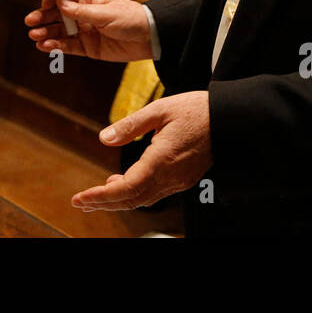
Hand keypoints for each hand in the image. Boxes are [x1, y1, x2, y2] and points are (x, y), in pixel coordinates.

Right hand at [25, 0, 153, 61]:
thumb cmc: (131, 18)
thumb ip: (81, 11)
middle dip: (43, 17)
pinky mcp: (88, 47)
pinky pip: (68, 47)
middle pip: (57, 14)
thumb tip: (59, 3)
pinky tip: (45, 46)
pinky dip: (56, 46)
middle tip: (31, 22)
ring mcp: (84, 31)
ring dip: (46, 33)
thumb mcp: (106, 13)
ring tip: (35, 36)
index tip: (44, 3)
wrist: (149, 38)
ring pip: (60, 31)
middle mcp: (83, 14)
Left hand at [72, 91, 211, 211]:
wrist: (230, 119)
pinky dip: (135, 193)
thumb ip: (130, 125)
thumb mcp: (160, 109)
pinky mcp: (184, 178)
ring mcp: (179, 180)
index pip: (126, 188)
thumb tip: (104, 138)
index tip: (81, 198)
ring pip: (143, 199)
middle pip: (132, 200)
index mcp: (162, 159)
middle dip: (104, 203)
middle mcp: (171, 176)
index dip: (101, 196)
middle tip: (81, 202)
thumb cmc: (197, 110)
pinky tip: (123, 183)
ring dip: (118, 200)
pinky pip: (156, 193)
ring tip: (96, 195)